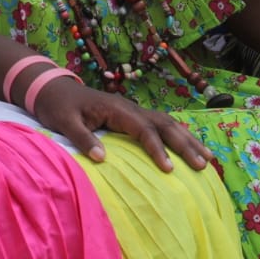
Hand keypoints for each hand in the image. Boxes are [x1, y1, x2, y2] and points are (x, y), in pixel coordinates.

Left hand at [30, 78, 212, 172]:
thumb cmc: (57, 105)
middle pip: (164, 124)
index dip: (157, 149)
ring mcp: (132, 110)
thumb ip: (82, 138)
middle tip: (203, 166)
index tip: (169, 170)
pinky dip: (177, 136)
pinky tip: (189, 147)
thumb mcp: (63, 121)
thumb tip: (102, 158)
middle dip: (185, 145)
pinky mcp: (131, 115)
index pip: (144, 129)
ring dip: (188, 140)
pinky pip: (160, 124)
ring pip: (167, 123)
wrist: (51, 88)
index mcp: (116, 109)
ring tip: (209, 159)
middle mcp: (130, 107)